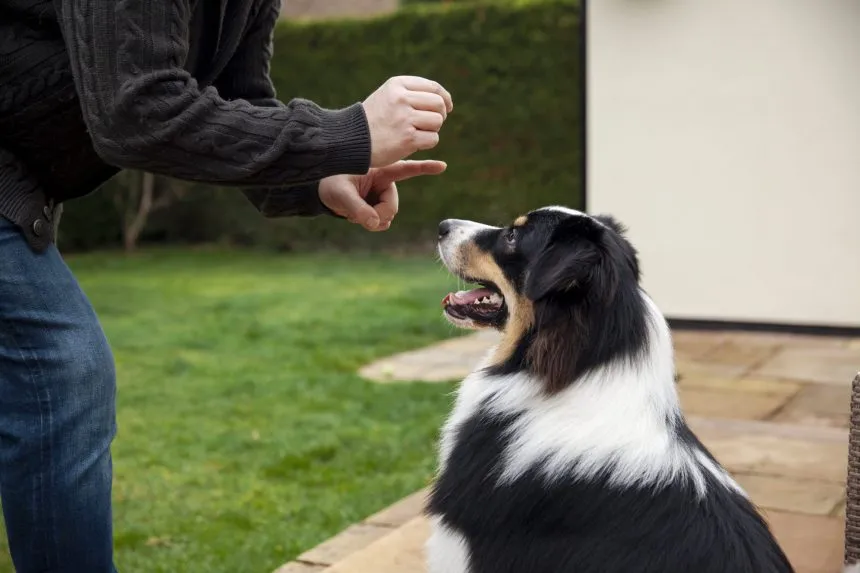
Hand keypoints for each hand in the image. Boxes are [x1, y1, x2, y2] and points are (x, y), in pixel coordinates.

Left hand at [319, 160, 446, 230]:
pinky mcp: (377, 206)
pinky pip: (382, 221)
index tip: (443, 166)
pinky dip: (371, 223)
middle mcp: (384, 182)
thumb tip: (373, 224)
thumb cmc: (329, 183)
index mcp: (380, 170)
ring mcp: (382, 195)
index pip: (406, 168)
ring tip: (354, 213)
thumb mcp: (339, 193)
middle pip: (392, 206)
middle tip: (359, 217)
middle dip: (377, 215)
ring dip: (372, 220)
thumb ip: (356, 208)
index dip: (424, 167)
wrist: (321, 191)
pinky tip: (358, 217)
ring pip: (387, 216)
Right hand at [362, 76, 453, 167]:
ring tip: (416, 133)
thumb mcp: (388, 96)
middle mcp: (401, 99)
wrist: (352, 140)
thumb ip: (411, 93)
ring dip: (432, 130)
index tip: (447, 107)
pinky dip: (427, 143)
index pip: (433, 87)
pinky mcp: (407, 138)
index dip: (445, 98)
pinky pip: (433, 139)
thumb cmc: (373, 120)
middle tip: (430, 124)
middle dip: (440, 115)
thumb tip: (444, 100)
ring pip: (437, 122)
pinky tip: (413, 143)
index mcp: (397, 84)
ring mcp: (404, 118)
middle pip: (438, 104)